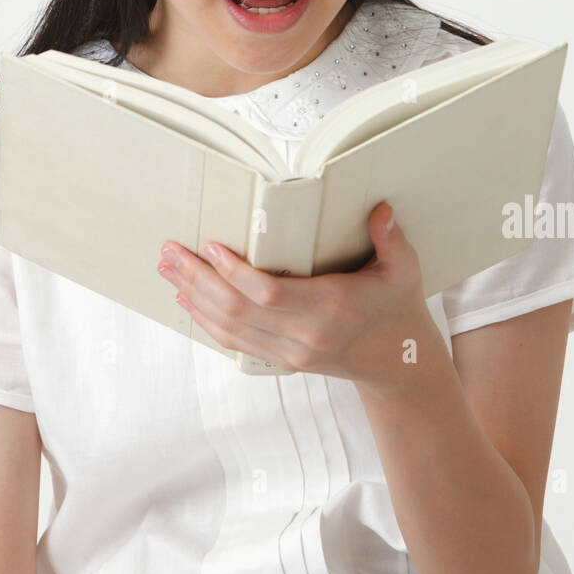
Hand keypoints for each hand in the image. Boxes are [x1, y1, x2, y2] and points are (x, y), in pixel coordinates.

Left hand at [156, 201, 433, 386]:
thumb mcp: (404, 270)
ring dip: (195, 299)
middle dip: (199, 279)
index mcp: (332, 307)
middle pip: (238, 310)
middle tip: (170, 253)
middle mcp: (306, 335)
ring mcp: (292, 353)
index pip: (269, 294)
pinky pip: (236, 343)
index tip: (211, 247)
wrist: (398, 364)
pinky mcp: (283, 361)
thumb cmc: (398, 307)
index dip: (235, 273)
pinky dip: (208, 322)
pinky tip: (189, 300)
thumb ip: (391, 239)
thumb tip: (380, 209)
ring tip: (169, 271)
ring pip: (231, 329)